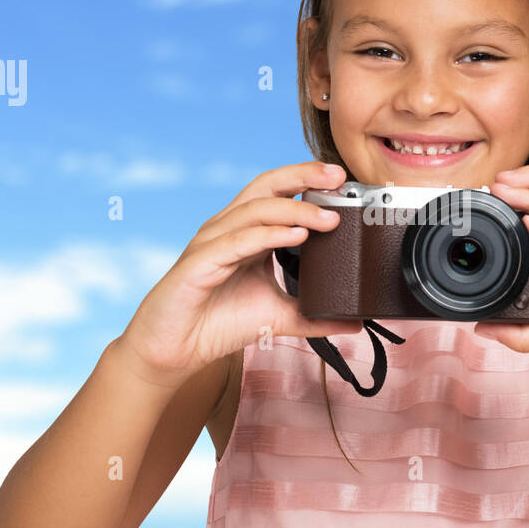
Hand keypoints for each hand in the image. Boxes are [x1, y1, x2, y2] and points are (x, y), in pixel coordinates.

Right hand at [118, 160, 361, 389]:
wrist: (173, 351)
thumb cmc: (217, 324)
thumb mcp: (278, 317)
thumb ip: (314, 317)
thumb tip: (355, 323)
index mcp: (246, 232)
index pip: (278, 192)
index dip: (307, 180)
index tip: (343, 179)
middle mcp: (228, 229)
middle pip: (266, 187)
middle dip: (303, 176)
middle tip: (339, 177)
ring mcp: (212, 243)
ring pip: (254, 211)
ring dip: (296, 210)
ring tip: (330, 217)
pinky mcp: (199, 264)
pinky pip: (237, 241)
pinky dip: (268, 235)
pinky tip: (296, 235)